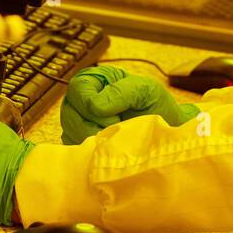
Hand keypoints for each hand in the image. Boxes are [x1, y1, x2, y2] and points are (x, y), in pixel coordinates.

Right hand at [61, 64, 199, 145]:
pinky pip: (76, 150)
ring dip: (95, 140)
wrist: (163, 131)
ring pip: (71, 133)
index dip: (92, 105)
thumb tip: (95, 107)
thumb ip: (121, 92)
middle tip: (118, 131)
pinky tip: (110, 149)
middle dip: (94, 126)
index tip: (116, 117)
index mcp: (94, 80)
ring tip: (117, 139)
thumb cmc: (154, 106)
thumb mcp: (145, 90)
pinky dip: (93, 152)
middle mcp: (81, 100)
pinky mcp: (79, 143)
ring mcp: (77, 122)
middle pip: (69, 113)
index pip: (77, 89)